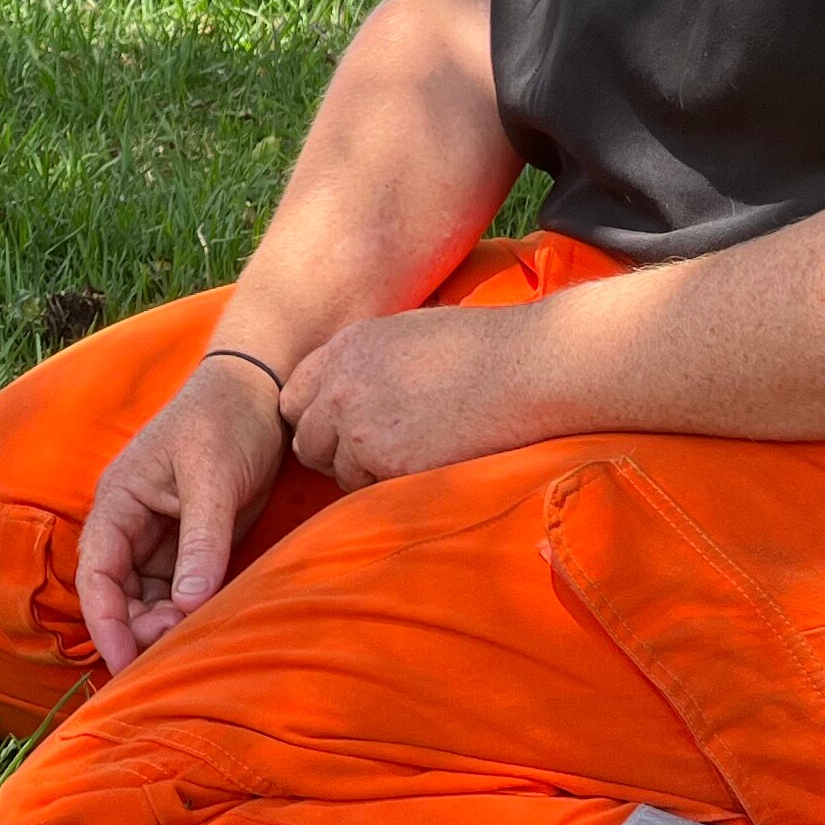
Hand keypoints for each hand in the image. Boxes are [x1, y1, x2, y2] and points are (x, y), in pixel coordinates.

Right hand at [73, 358, 290, 674]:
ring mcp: (161, 533)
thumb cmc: (228, 418)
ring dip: (165, 623)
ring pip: (150, 596)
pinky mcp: (193, 541)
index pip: (98, 574)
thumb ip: (200, 542)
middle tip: (178, 651)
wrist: (265, 389)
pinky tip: (209, 625)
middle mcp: (131, 522)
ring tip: (197, 640)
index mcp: (119, 501)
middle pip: (119, 593)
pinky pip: (181, 588)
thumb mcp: (213, 478)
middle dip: (139, 627)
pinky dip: (189, 610)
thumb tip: (187, 606)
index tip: (124, 663)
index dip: (105, 623)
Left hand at [279, 299, 554, 489]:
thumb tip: (353, 392)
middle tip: (376, 456)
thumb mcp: (409, 334)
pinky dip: (392, 485)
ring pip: (336, 470)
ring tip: (414, 456)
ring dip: (365, 473)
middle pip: (305, 440)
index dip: (318, 419)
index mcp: (346, 347)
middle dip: (333, 452)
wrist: (530, 367)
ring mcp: (359, 424)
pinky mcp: (385, 459)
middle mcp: (341, 384)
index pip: (294, 396)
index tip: (344, 430)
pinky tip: (429, 464)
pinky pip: (368, 490)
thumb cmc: (486, 349)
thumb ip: (368, 362)